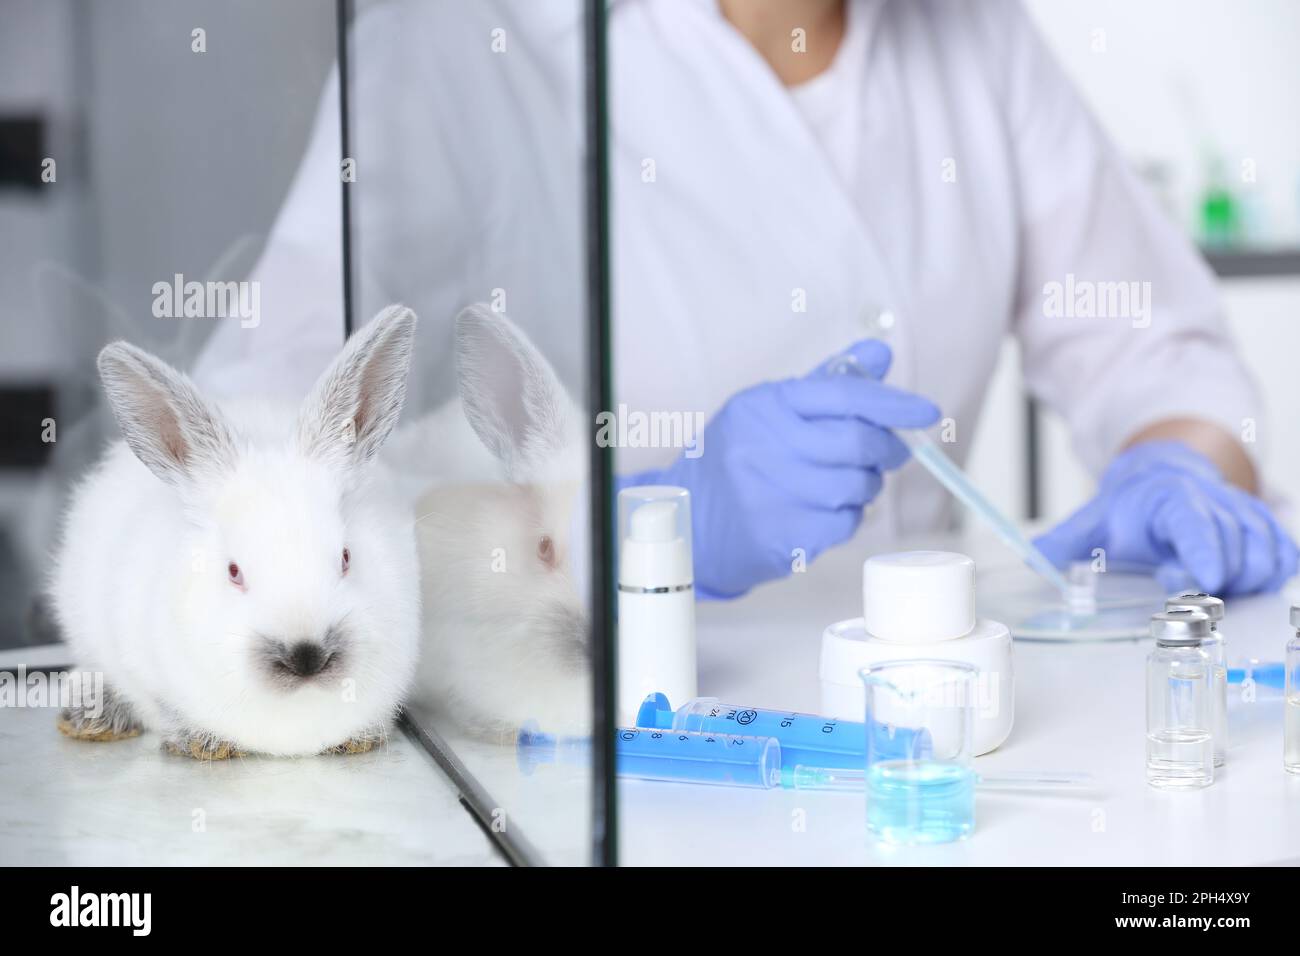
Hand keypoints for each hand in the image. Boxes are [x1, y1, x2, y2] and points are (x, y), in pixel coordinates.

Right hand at [623, 339, 939, 598]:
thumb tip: (880, 354)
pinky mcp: (783, 536)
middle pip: (859, 443)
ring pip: (858, 486)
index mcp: (766, 406)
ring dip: (865, 485)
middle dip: (888, 449)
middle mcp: (766, 447)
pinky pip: (845, 522)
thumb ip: (827, 382)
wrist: (690, 522)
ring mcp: (774, 495)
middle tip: (891, 453)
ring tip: (842, 484)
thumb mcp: (770, 410)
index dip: (893, 404)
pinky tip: (822, 511)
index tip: (927, 412)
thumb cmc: (738, 459)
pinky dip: (846, 516)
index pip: (844, 396)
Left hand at [1033, 441, 1297, 595]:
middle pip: (1233, 550)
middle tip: (1180, 584)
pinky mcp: (1268, 529)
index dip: (1202, 551)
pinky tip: (1240, 581)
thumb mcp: (1094, 521)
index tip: (1204, 577)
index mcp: (1173, 498)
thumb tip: (1031, 557)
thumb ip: (1063, 542)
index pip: (1195, 524)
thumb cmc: (1133, 508)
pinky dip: (1268, 577)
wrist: (1168, 481)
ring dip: (1240, 581)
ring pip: (1263, 557)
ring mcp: (1247, 514)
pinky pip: (1284, 559)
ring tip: (1204, 580)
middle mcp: (1217, 501)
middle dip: (1214, 578)